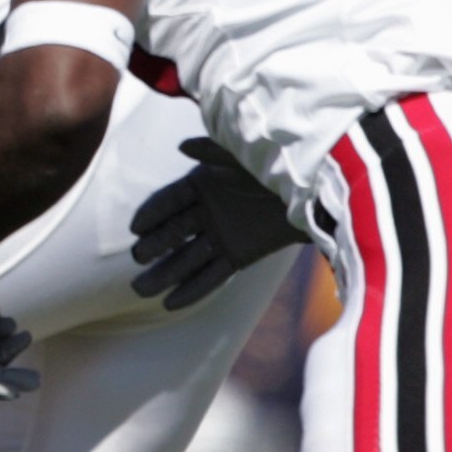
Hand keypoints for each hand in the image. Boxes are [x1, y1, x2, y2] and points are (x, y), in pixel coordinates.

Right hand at [129, 137, 304, 310]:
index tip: (136, 229)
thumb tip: (182, 147)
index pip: (169, 201)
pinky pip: (212, 276)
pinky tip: (171, 304)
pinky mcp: (238, 256)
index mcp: (202, 183)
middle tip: (138, 258)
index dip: (152, 214)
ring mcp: (221, 236)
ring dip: (164, 275)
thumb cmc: (277, 165)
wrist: (315, 191)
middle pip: (173, 232)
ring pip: (187, 259)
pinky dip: (193, 290)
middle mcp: (206, 212)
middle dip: (154, 246)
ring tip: (141, 290)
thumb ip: (214, 151)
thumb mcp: (244, 155)